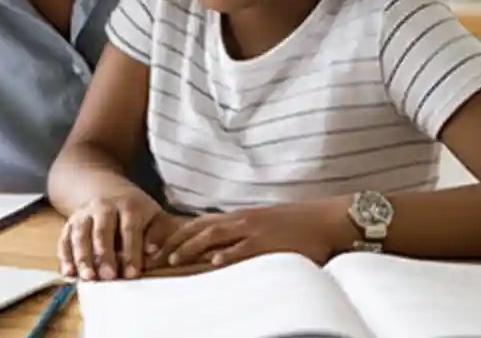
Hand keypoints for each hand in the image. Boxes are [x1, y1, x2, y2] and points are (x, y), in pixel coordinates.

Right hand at [57, 191, 169, 280]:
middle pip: (102, 230)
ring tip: (88, 277)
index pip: (129, 228)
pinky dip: (65, 256)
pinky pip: (64, 239)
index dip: (131, 252)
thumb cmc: (138, 214)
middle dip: (105, 255)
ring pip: (80, 234)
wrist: (109, 193)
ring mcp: (84, 214)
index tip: (132, 273)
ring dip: (83, 257)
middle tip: (109, 277)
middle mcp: (103, 206)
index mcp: (128, 205)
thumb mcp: (155, 216)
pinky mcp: (70, 223)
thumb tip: (152, 251)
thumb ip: (160, 233)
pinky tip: (69, 273)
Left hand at [160, 199, 356, 268]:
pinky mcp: (270, 242)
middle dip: (174, 243)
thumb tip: (219, 250)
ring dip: (191, 248)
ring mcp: (255, 230)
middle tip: (153, 256)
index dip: (175, 234)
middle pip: (199, 229)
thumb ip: (240, 234)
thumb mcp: (262, 225)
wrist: (326, 219)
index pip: (198, 224)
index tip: (155, 245)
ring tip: (173, 260)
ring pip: (215, 236)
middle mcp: (241, 221)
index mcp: (238, 217)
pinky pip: (245, 249)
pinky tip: (213, 262)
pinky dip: (228, 255)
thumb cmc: (296, 225)